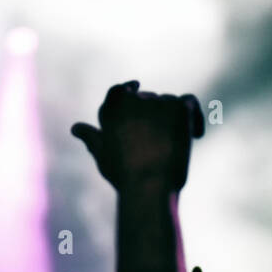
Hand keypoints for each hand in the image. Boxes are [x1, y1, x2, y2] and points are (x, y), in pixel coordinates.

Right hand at [71, 81, 203, 191]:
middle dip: (155, 118)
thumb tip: (76, 128)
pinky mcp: (177, 106)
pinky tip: (195, 135)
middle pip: (148, 100)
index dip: (128, 90)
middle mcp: (132, 100)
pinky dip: (194, 116)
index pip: (119, 92)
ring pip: (169, 103)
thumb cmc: (124, 177)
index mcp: (111, 109)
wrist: (148, 184)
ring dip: (174, 120)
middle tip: (161, 146)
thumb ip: (93, 138)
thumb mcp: (104, 156)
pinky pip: (190, 102)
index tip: (135, 87)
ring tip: (177, 147)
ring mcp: (156, 101)